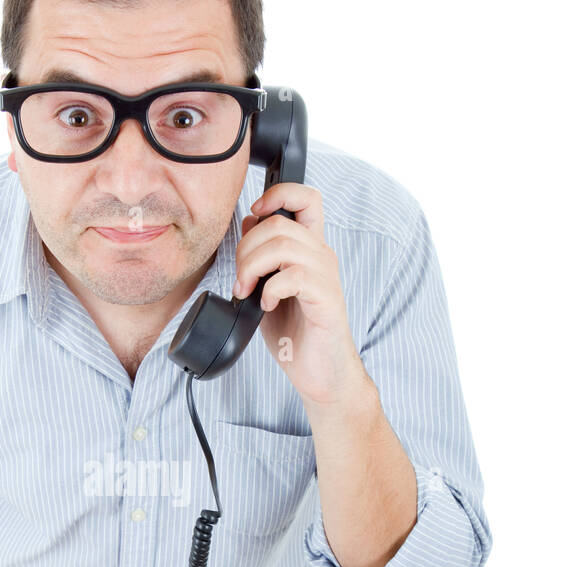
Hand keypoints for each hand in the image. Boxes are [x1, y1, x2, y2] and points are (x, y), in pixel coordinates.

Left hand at [236, 182, 367, 408]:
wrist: (319, 372)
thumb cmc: (296, 334)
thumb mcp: (267, 288)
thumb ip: (261, 257)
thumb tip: (248, 222)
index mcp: (308, 250)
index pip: (305, 197)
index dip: (278, 194)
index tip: (254, 214)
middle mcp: (320, 257)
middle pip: (279, 223)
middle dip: (246, 249)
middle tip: (240, 280)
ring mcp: (326, 276)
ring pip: (282, 246)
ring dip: (252, 268)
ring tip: (248, 293)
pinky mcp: (327, 299)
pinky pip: (293, 276)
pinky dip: (270, 290)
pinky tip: (267, 306)